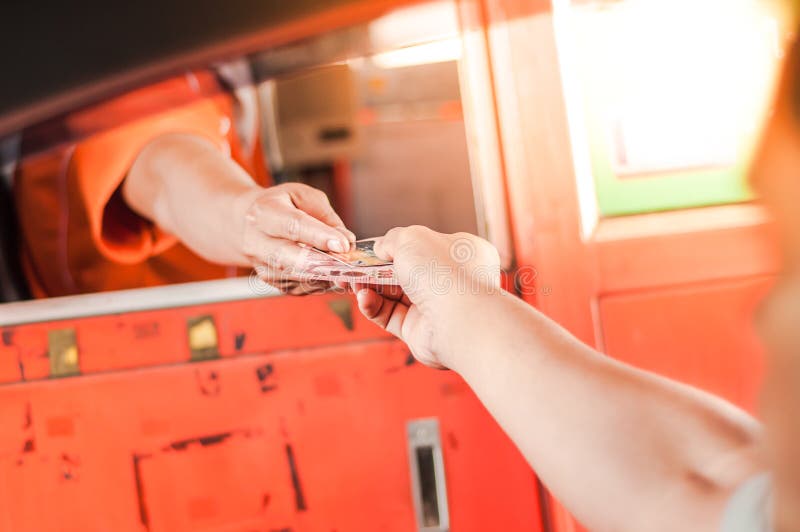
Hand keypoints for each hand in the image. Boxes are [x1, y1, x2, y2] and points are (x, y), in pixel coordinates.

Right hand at [236, 183, 354, 293]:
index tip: (343, 245)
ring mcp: (263, 265)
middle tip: (349, 262)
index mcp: (265, 213)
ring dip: (327, 276)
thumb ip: (327, 218)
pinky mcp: (272, 282)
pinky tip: (332, 273)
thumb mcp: (304, 197)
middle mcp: (258, 242)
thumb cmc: (282, 206)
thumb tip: (347, 242)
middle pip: (290, 259)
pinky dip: (321, 282)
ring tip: (347, 268)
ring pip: (298, 278)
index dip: (320, 237)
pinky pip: (301, 287)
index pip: (293, 227)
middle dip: (323, 263)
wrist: (250, 222)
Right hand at [354, 226, 500, 366]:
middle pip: (405, 271)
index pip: (426, 245)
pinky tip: (364, 299)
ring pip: (394, 294)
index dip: (398, 246)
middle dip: (376, 269)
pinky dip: (373, 306)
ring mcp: (435, 306)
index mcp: (460, 252)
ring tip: (353, 283)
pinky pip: (390, 316)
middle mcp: (450, 280)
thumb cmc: (442, 272)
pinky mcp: (419, 330)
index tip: (373, 249)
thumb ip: (392, 239)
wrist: (457, 320)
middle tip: (352, 267)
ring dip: (370, 287)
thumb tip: (380, 248)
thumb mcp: (412, 238)